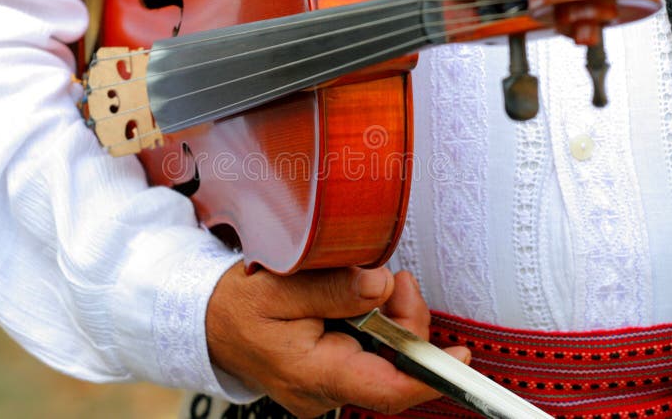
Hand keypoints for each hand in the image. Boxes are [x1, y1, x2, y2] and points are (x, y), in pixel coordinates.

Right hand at [206, 265, 470, 416]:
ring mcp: (328, 388)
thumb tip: (381, 286)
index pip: (384, 389)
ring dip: (387, 318)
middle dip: (403, 321)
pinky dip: (373, 327)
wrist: (210, 324)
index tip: (461, 357)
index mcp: (312, 373)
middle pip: (392, 368)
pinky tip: (355, 304)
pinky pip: (369, 356)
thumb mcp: (277, 288)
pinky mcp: (330, 378)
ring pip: (383, 359)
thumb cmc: (237, 306)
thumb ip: (331, 289)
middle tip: (390, 279)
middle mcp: (324, 391)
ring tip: (365, 285)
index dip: (428, 374)